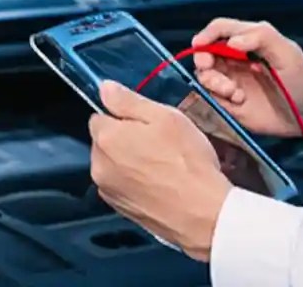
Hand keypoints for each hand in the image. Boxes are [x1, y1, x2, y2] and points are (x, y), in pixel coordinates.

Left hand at [89, 80, 231, 261]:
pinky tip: (159, 182)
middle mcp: (99, 165)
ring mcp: (108, 190)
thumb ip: (129, 101)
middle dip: (125, 138)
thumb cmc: (188, 162)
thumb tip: (105, 88)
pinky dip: (134, 181)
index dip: (124, 115)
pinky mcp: (120, 209)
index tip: (146, 122)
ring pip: (113, 163)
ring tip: (162, 164)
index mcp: (107, 138)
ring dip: (129, 160)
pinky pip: (121, 185)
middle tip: (159, 142)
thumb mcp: (165, 118)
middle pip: (105, 141)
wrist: (202, 214)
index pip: (100, 114)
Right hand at [191, 18, 302, 143]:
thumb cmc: (302, 80)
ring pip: (204, 75)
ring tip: (234, 92)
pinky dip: (220, 98)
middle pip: (204, 52)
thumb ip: (262, 38)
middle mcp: (235, 59)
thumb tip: (232, 41)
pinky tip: (239, 101)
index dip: (206, 34)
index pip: (219, 29)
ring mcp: (231, 80)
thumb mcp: (288, 54)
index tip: (199, 45)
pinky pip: (211, 97)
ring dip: (213, 82)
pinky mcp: (229, 102)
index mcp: (248, 40)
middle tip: (211, 69)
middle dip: (203, 60)